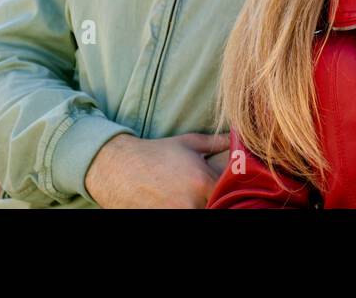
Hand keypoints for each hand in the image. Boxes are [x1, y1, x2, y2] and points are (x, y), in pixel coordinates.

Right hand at [84, 132, 231, 207]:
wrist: (119, 168)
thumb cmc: (156, 153)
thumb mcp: (188, 143)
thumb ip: (216, 142)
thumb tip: (236, 136)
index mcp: (203, 181)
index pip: (231, 193)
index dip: (232, 191)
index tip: (228, 187)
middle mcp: (192, 202)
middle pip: (216, 207)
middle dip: (216, 201)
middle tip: (206, 193)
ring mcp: (177, 215)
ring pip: (201, 213)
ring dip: (200, 206)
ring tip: (189, 196)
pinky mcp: (163, 219)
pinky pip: (183, 218)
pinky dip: (184, 209)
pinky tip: (177, 202)